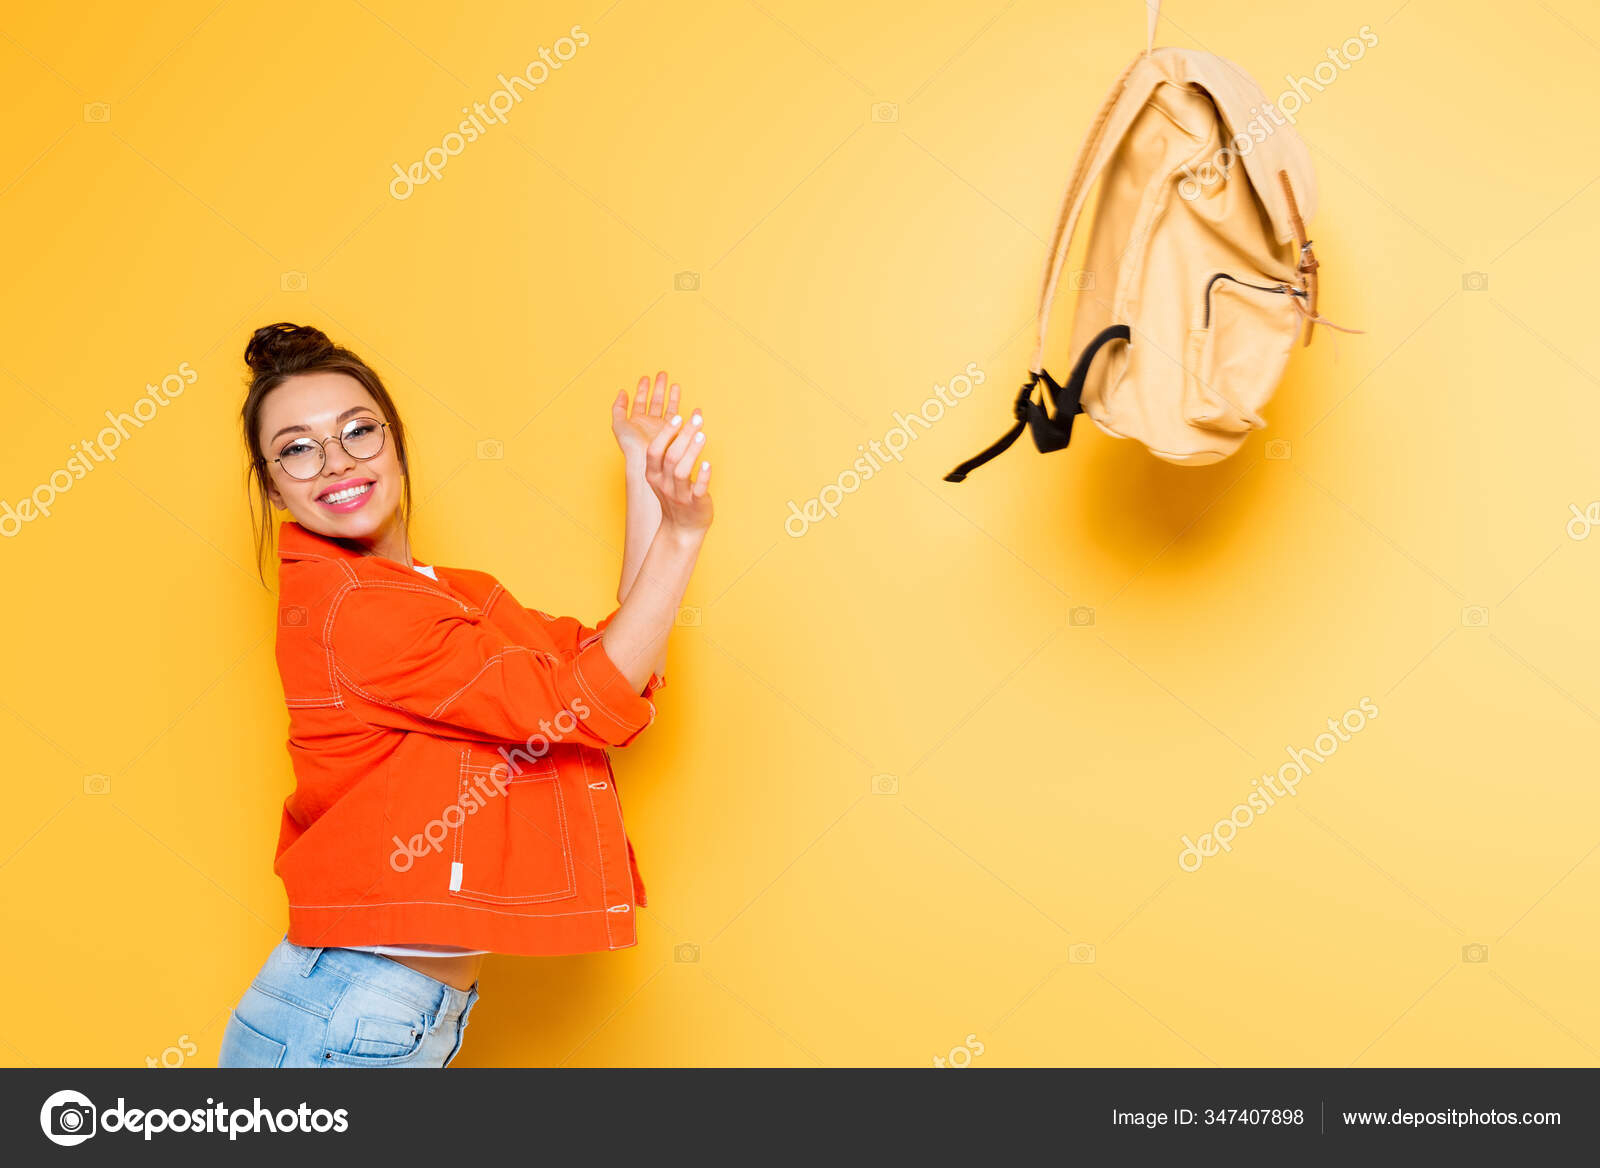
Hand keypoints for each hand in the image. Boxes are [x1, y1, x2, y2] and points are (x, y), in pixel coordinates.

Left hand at [612, 372, 686, 465]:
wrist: (645, 459)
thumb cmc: (631, 446)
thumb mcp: (619, 424)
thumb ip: (618, 407)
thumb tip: (622, 392)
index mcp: (637, 420)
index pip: (640, 400)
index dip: (642, 389)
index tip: (646, 378)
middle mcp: (650, 423)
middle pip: (655, 401)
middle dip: (658, 387)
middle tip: (662, 374)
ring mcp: (662, 427)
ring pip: (667, 407)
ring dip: (671, 395)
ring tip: (674, 384)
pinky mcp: (672, 432)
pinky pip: (679, 417)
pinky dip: (684, 410)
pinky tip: (689, 405)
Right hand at [644, 395, 712, 535]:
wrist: (681, 529)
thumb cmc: (675, 496)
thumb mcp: (664, 475)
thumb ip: (671, 451)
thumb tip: (687, 423)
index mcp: (653, 475)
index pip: (654, 451)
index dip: (665, 434)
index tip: (678, 417)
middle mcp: (664, 484)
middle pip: (670, 457)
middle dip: (683, 435)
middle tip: (697, 419)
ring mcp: (679, 495)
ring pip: (682, 471)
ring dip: (692, 452)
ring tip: (702, 435)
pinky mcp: (695, 504)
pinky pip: (698, 490)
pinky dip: (703, 476)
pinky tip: (708, 464)